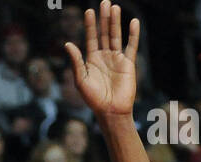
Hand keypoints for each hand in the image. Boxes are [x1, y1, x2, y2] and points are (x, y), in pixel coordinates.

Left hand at [65, 2, 138, 119]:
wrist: (111, 111)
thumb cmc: (94, 99)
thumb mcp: (81, 80)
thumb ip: (76, 61)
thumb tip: (68, 43)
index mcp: (92, 60)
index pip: (91, 38)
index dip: (90, 25)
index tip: (88, 11)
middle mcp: (104, 57)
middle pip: (104, 33)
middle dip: (103, 18)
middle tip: (104, 2)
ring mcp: (117, 59)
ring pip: (116, 36)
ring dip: (115, 22)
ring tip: (114, 7)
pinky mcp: (128, 64)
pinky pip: (131, 46)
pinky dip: (133, 34)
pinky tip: (133, 22)